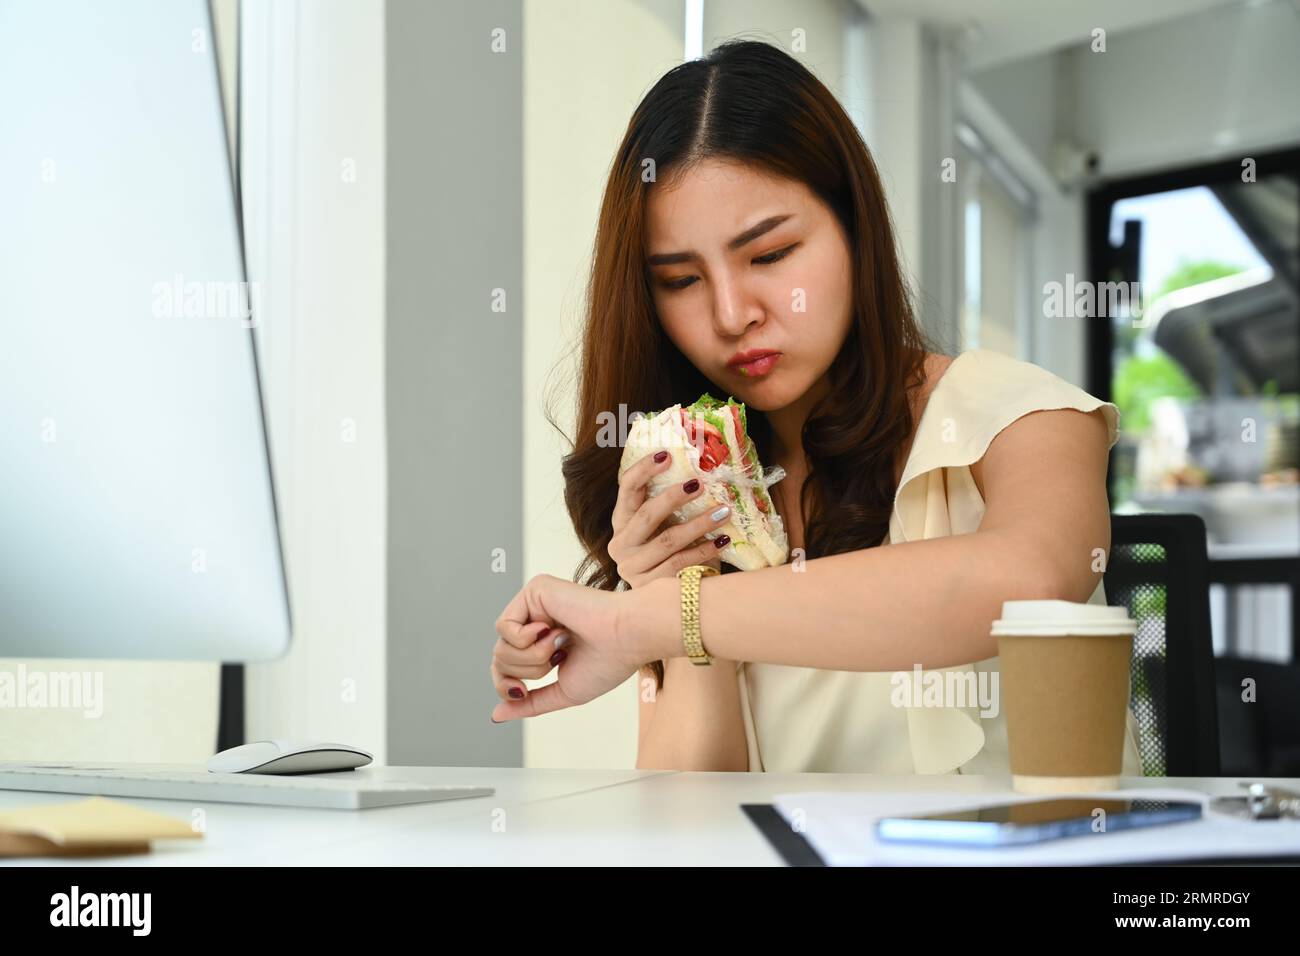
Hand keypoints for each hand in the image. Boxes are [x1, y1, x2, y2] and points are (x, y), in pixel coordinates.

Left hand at [490, 573, 643, 721]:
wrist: (628, 638)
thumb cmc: (608, 662)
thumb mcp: (563, 691)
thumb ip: (530, 702)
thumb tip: (496, 714)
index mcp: (545, 641)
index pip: (506, 666)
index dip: (506, 684)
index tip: (525, 690)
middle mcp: (538, 620)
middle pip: (500, 658)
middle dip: (525, 672)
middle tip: (557, 660)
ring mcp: (536, 603)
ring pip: (500, 646)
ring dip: (532, 658)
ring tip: (561, 644)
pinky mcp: (535, 589)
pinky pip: (503, 626)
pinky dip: (527, 640)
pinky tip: (554, 630)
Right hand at [608, 450, 728, 588]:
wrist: (661, 595)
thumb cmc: (666, 549)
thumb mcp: (661, 525)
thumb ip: (668, 504)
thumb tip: (700, 468)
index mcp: (621, 520)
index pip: (627, 488)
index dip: (644, 469)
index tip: (667, 454)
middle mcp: (620, 543)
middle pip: (647, 514)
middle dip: (674, 497)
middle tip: (700, 484)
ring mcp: (632, 567)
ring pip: (668, 540)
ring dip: (699, 524)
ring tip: (724, 512)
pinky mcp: (649, 587)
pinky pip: (679, 564)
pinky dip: (704, 551)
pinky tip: (723, 540)